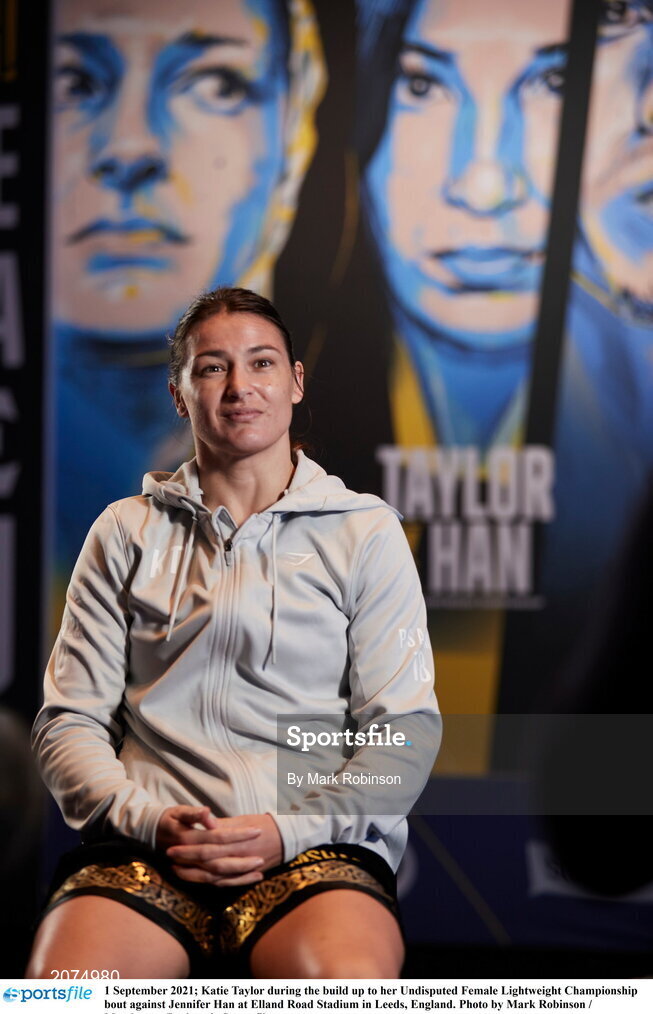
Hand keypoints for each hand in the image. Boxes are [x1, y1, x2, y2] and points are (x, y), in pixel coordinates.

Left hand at [164, 811, 282, 886]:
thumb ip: (222, 825)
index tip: (172, 847)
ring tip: (178, 871)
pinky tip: (199, 881)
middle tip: (170, 858)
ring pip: (215, 877)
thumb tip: (204, 823)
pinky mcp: (246, 876)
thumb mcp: (242, 820)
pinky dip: (212, 884)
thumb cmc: (263, 824)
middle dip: (187, 862)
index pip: (207, 846)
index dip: (189, 849)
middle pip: (208, 863)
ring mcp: (243, 869)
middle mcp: (238, 857)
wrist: (287, 836)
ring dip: (194, 875)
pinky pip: (227, 884)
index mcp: (236, 841)